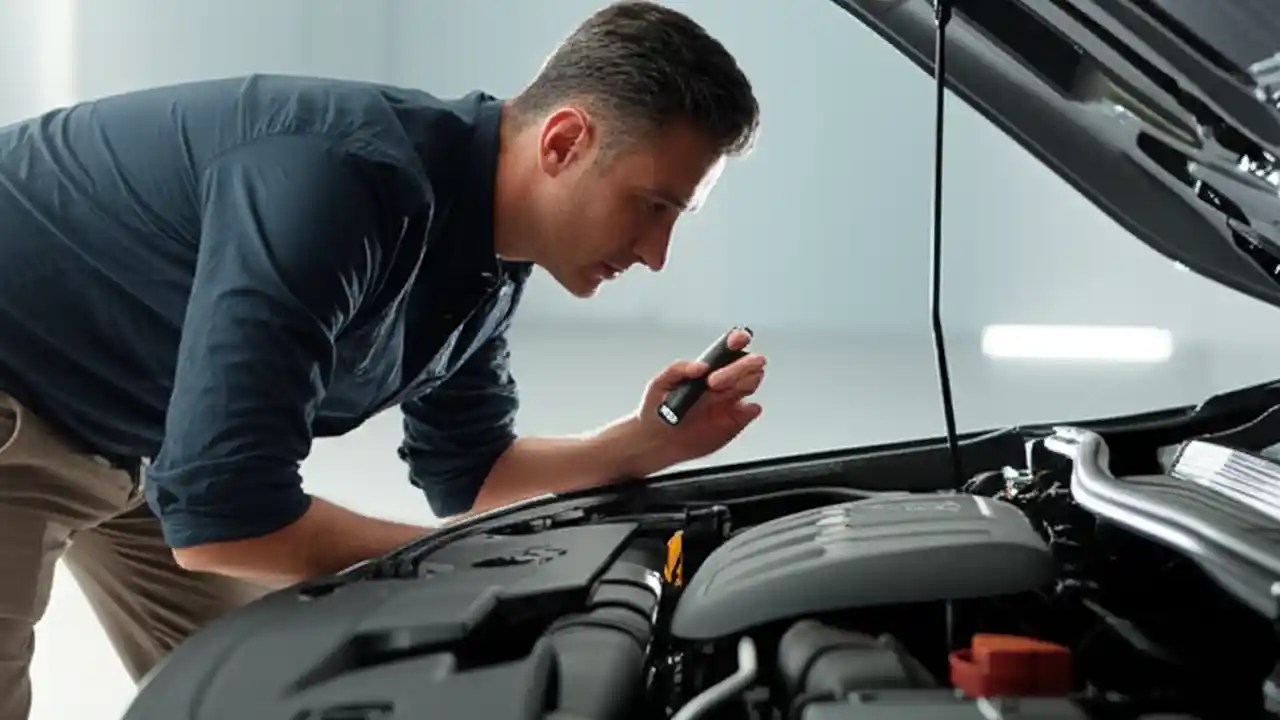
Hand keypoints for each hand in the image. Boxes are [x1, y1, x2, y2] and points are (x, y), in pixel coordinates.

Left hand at [627, 329, 765, 472]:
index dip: (738, 339)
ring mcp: (731, 400)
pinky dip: (749, 407)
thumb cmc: (658, 410)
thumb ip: (678, 370)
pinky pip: (752, 409)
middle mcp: (724, 381)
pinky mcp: (736, 420)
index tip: (737, 340)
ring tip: (717, 390)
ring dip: (742, 381)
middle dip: (739, 366)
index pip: (730, 348)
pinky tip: (735, 410)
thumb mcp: (658, 385)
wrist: (658, 442)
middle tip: (715, 380)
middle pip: (749, 363)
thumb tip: (700, 366)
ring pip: (753, 380)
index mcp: (708, 368)